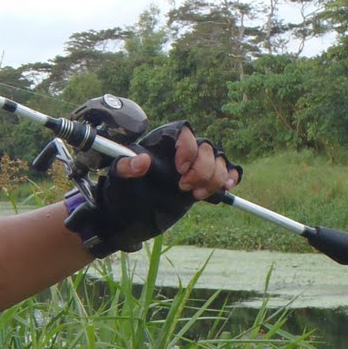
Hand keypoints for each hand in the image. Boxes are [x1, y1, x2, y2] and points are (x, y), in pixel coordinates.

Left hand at [67, 122, 241, 256]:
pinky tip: (226, 187)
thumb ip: (125, 167)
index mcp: (160, 144)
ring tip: (196, 195)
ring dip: (214, 177)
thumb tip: (141, 161)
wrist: (128, 216)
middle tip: (184, 188)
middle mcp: (179, 152)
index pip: (183, 132)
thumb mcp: (117, 179)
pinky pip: (226, 171)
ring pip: (218, 160)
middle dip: (202, 168)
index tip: (180, 169)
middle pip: (205, 147)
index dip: (187, 148)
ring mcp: (194, 166)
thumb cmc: (121, 192)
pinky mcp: (203, 181)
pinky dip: (230, 177)